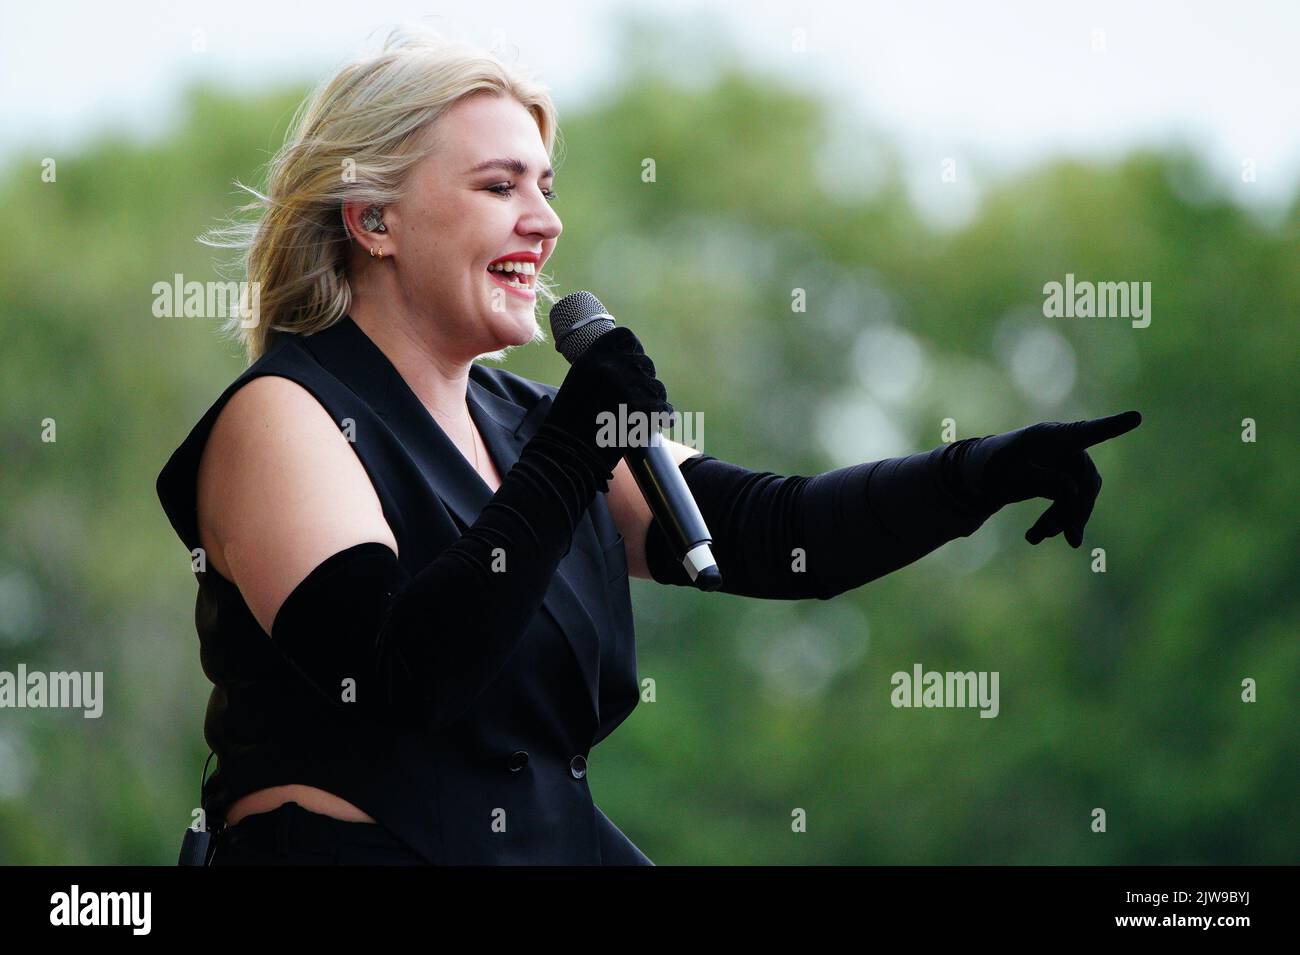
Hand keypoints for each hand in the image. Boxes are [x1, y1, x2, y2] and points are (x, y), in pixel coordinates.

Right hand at [545, 326, 674, 472]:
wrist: (567, 453)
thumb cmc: (570, 422)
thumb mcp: (579, 381)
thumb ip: (602, 367)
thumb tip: (630, 362)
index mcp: (592, 356)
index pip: (627, 338)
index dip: (635, 351)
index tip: (635, 365)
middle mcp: (609, 366)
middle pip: (645, 364)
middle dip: (645, 382)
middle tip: (639, 400)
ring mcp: (626, 386)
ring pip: (657, 387)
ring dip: (655, 401)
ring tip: (646, 415)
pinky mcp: (640, 410)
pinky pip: (663, 409)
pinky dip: (664, 417)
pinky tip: (660, 422)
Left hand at [956, 410, 1141, 547]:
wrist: (988, 471)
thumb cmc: (997, 465)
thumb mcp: (1011, 474)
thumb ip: (1042, 479)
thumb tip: (1074, 491)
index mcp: (1052, 436)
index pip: (1086, 432)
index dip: (1111, 427)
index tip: (1135, 418)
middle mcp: (1067, 447)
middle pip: (1086, 482)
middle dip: (1074, 512)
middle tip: (1061, 538)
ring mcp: (1070, 463)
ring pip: (1080, 496)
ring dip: (1062, 520)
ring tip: (1032, 538)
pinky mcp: (1069, 478)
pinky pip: (1072, 503)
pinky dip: (1058, 521)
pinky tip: (1036, 537)